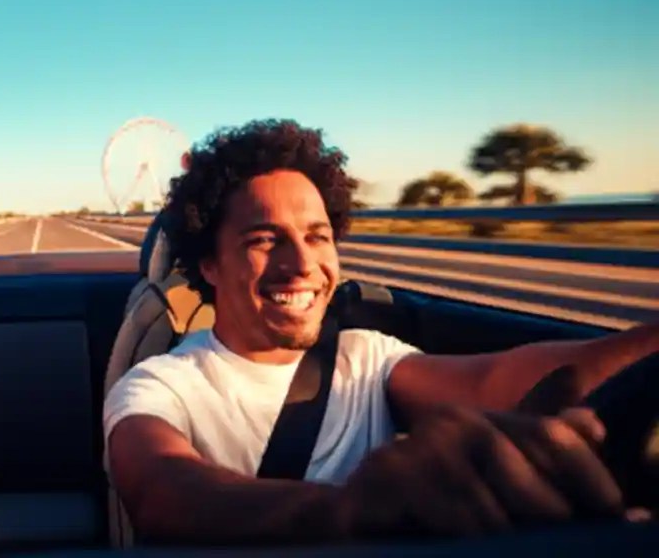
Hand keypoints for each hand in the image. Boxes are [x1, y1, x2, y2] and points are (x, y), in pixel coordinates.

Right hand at [334, 404, 623, 538]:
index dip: (591, 477)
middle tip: (552, 545)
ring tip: (491, 544)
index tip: (617, 517)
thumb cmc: (426, 504)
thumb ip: (535, 449)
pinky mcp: (395, 477)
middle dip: (551, 523)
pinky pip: (459, 524)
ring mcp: (422, 447)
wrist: (348, 516)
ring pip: (497, 514)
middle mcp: (453, 422)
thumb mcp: (485, 478)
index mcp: (482, 420)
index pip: (553, 436)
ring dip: (503, 543)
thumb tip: (594, 423)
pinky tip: (456, 544)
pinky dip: (468, 543)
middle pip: (533, 475)